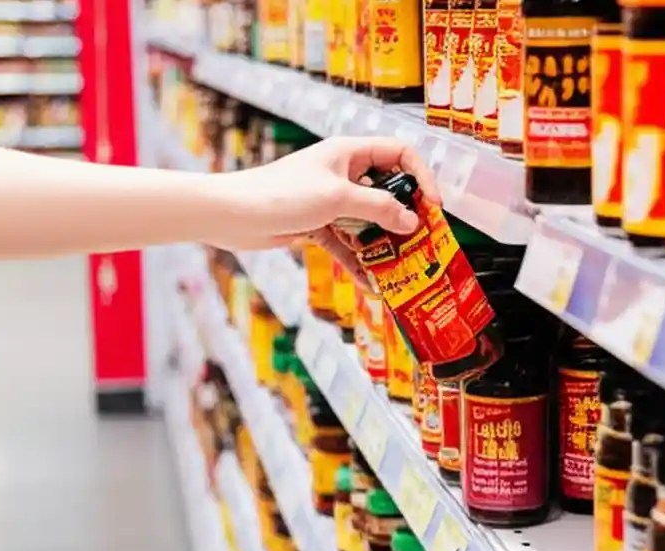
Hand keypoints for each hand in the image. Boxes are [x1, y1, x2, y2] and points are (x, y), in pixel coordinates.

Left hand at [213, 135, 440, 250]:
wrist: (232, 214)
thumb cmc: (280, 194)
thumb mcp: (337, 198)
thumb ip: (377, 208)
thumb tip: (410, 221)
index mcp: (349, 153)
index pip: (400, 154)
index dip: (421, 176)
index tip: (432, 205)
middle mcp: (343, 174)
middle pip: (387, 190)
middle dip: (405, 215)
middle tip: (422, 240)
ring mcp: (331, 201)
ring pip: (369, 220)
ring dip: (383, 242)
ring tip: (401, 265)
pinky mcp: (318, 225)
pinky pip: (347, 244)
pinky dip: (358, 261)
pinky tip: (371, 283)